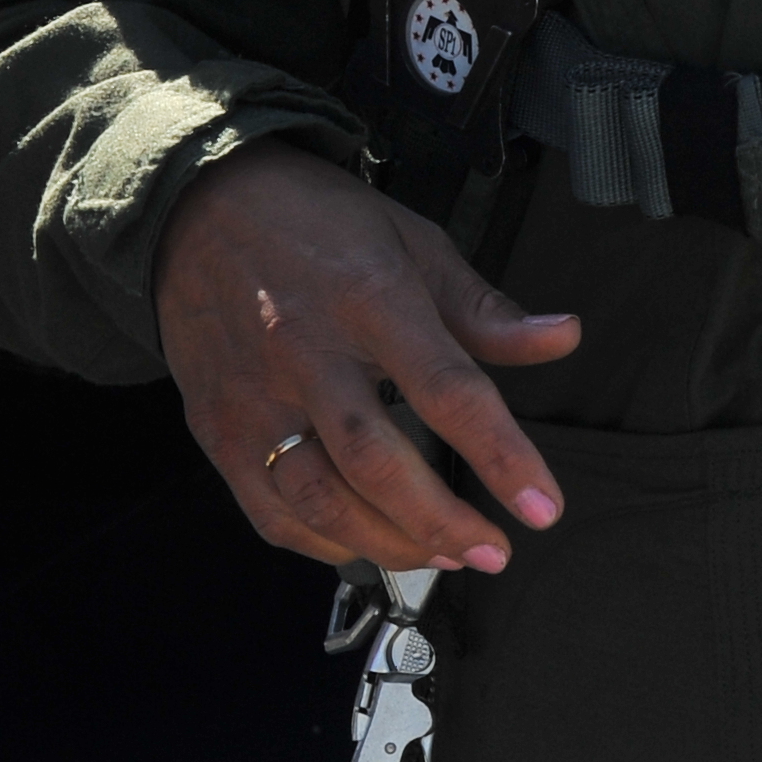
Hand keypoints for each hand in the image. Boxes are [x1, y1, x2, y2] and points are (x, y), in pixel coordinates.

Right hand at [152, 142, 583, 574]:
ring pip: (321, 500)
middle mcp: (307, 353)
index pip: (447, 389)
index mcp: (370, 297)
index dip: (501, 455)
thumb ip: (484, 308)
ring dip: (389, 543)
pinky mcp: (217, 429)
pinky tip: (365, 545)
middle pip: (378, 462)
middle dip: (443, 522)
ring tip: (443, 555)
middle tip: (494, 551)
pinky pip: (270, 511)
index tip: (542, 506)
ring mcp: (255, 397)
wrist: (197, 207)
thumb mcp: (413, 242)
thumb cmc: (317, 223)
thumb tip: (563, 337)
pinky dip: (322, 543)